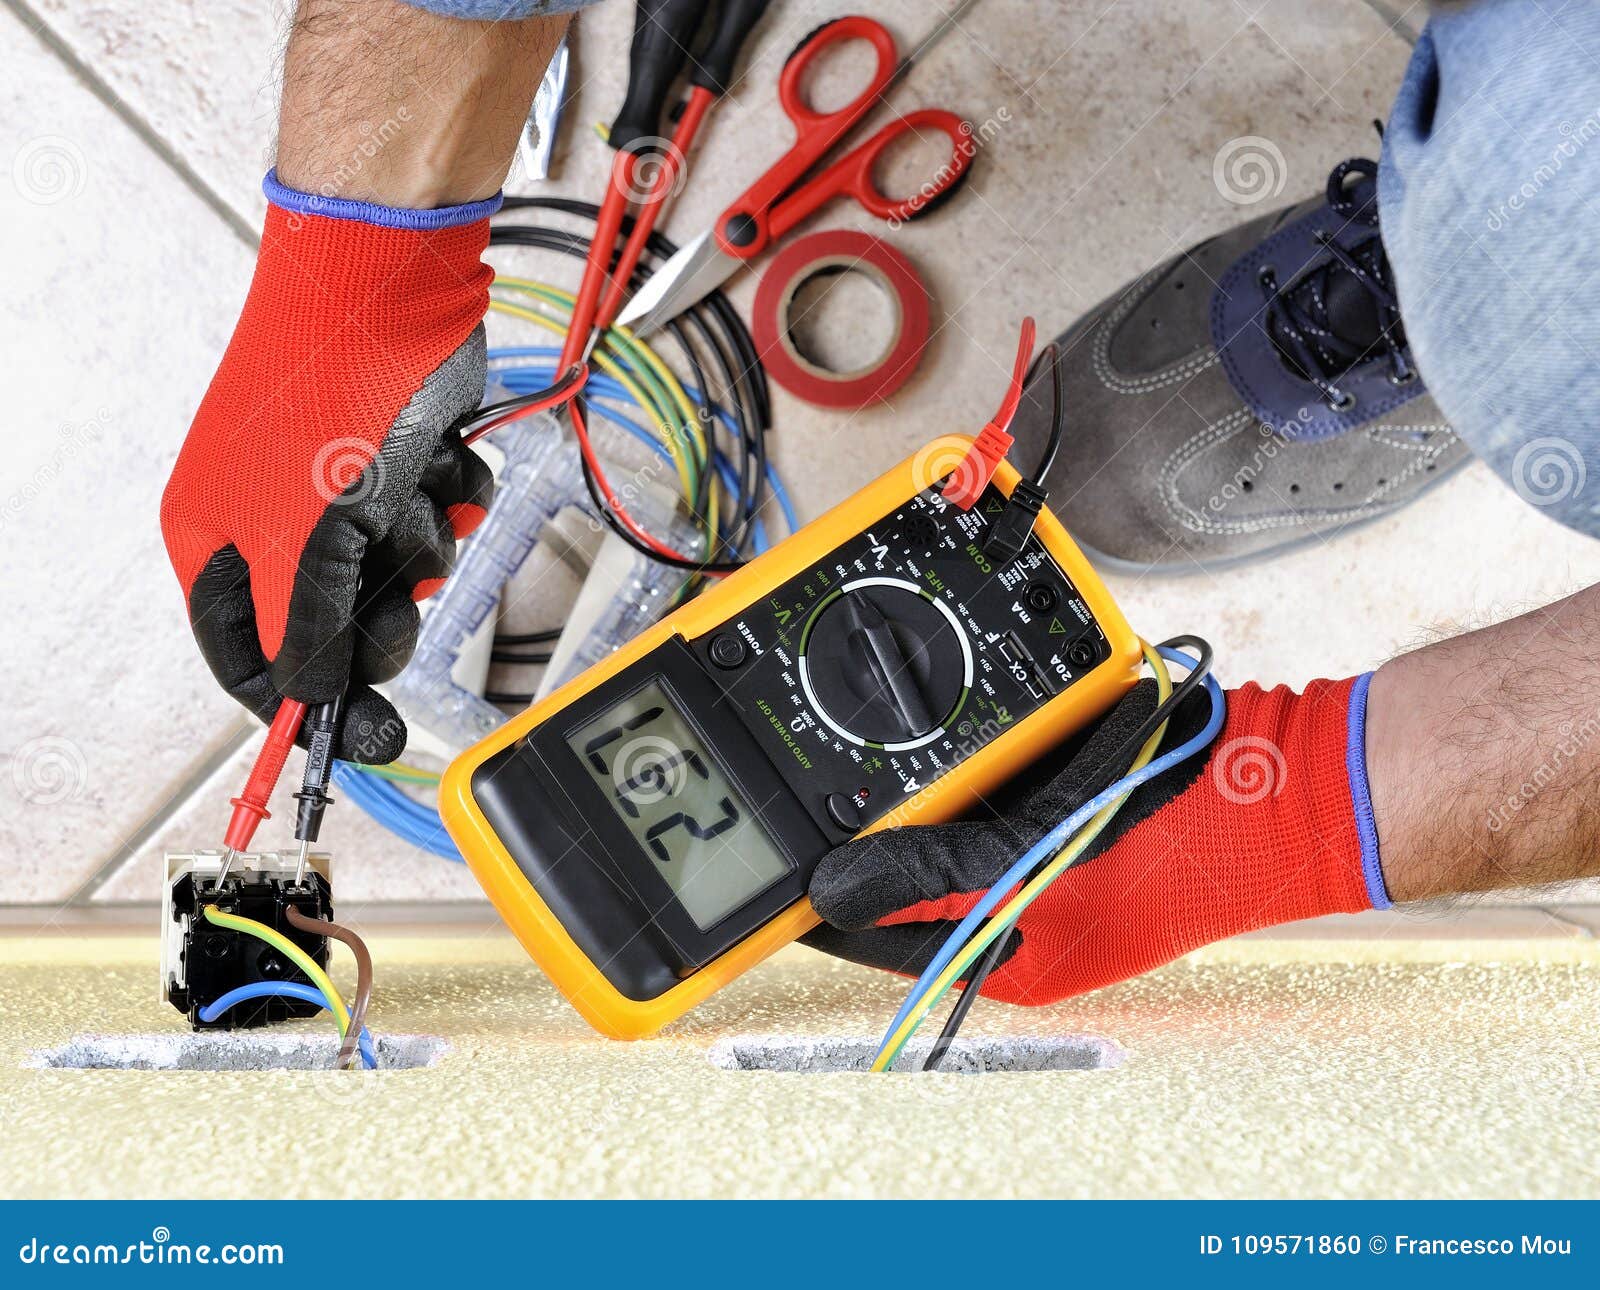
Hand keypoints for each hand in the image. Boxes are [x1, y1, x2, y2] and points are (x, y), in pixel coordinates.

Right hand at [160, 193, 495, 762]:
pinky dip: (453, 498)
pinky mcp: (402, 463)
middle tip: (394, 579)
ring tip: (408, 491)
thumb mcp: (304, 543)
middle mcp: (275, 520)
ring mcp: (341, 490)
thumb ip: (305, 636)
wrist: (394, 290)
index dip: (309, 703)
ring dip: (423, 540)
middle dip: (384, 605)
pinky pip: (442, 521)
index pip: (254, 660)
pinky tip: (440, 462)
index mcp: (219, 543)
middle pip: (340, 625)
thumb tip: (310, 707)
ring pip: (401, 572)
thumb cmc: (329, 398)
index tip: (363, 741)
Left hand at [804, 674, 1385, 1003]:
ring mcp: (1042, 852)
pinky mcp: (1065, 800)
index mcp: (1008, 953)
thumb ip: (930, 878)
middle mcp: (1017, 909)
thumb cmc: (1188, 846)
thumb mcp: (1042, 866)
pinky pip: (996, 773)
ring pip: (949, 816)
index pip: (880, 934)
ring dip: (921, 782)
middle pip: (908, 870)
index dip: (820, 898)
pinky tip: (955, 714)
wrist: (1289, 781)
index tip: (770, 859)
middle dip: (869, 827)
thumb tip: (832, 889)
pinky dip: (972, 746)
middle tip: (813, 775)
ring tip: (871, 739)